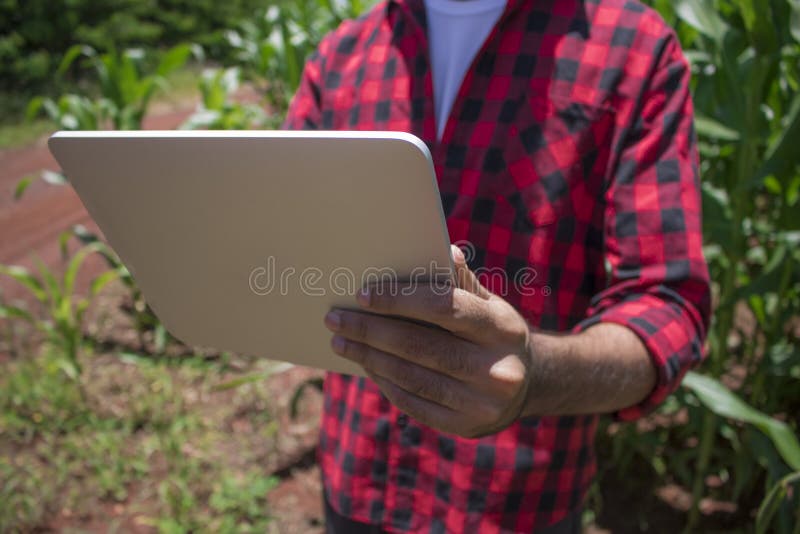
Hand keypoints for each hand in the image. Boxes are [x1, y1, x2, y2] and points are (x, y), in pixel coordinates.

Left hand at [323, 245, 533, 437]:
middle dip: (371, 330)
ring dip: (369, 356)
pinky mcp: (465, 426)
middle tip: (335, 318)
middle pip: (420, 345)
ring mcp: (482, 403)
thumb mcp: (489, 303)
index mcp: (502, 328)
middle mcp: (497, 369)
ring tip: (342, 341)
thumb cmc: (494, 332)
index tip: (362, 295)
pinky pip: (413, 403)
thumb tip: (443, 251)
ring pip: (411, 376)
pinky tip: (366, 365)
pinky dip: (384, 382)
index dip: (399, 300)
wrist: (530, 384)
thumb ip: (462, 282)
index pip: (443, 307)